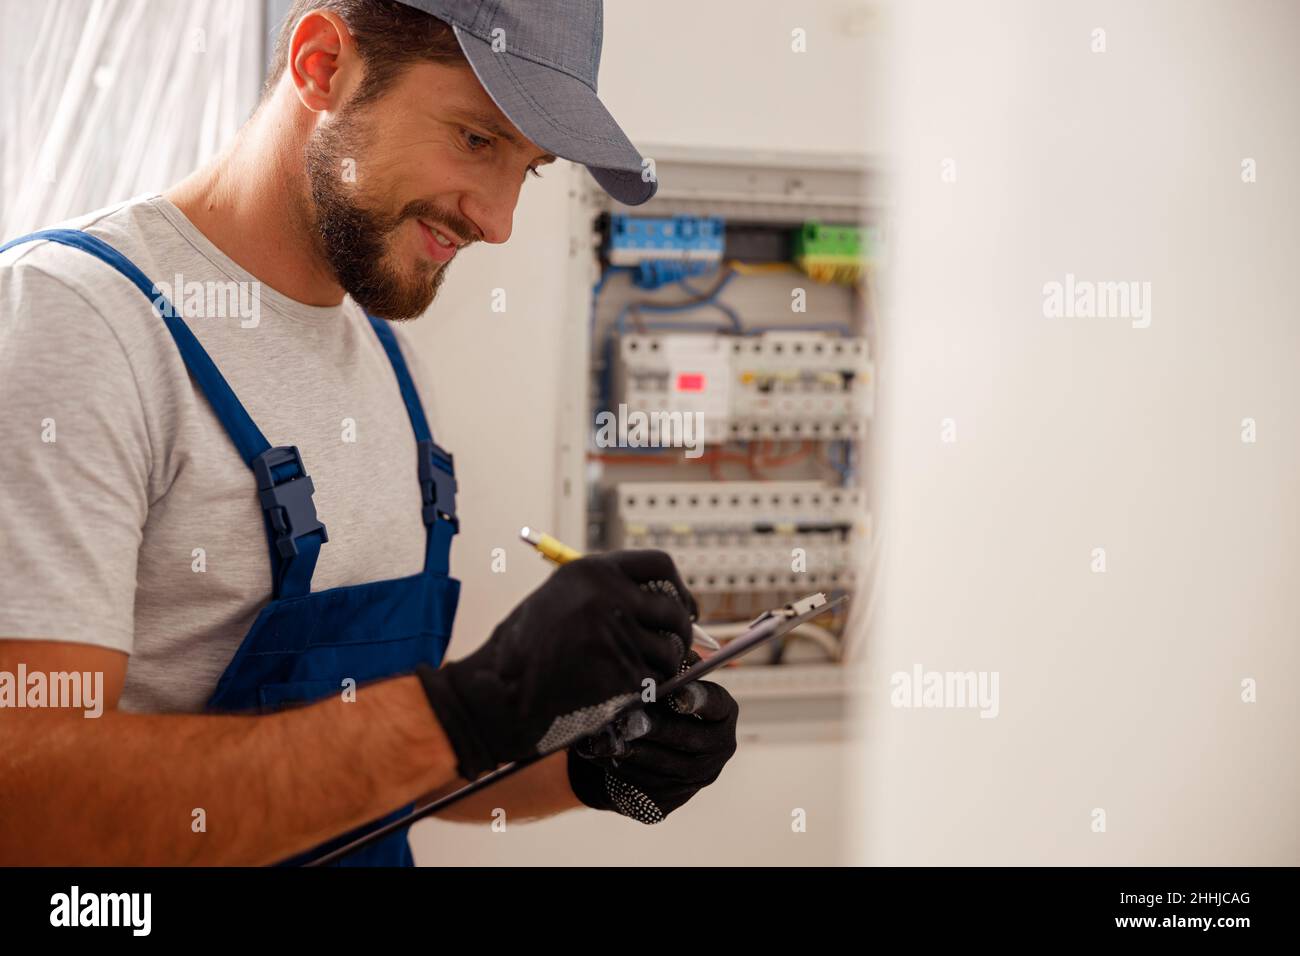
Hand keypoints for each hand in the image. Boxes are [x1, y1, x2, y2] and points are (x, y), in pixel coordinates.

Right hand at [417, 550, 693, 778]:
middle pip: (674, 610)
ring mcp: (618, 634)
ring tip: (641, 677)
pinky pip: (656, 682)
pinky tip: (627, 697)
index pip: (660, 565)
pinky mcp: (622, 672)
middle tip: (674, 651)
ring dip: (665, 668)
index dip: (680, 589)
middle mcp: (610, 596)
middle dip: (681, 634)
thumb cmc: (522, 653)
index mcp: (593, 571)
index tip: (686, 608)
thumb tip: (656, 600)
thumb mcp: (558, 599)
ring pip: (670, 651)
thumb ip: (603, 593)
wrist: (498, 693)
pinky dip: (649, 693)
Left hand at [567, 652, 738, 823]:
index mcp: (722, 713)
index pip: (715, 704)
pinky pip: (641, 784)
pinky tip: (598, 751)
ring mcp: (694, 779)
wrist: (639, 746)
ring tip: (604, 734)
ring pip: (661, 765)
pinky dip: (617, 767)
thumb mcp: (668, 679)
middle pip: (686, 738)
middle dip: (655, 728)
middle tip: (630, 719)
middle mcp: (717, 748)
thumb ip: (671, 669)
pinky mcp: (668, 800)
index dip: (696, 699)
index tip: (675, 694)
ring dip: (630, 749)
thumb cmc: (656, 702)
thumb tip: (662, 661)